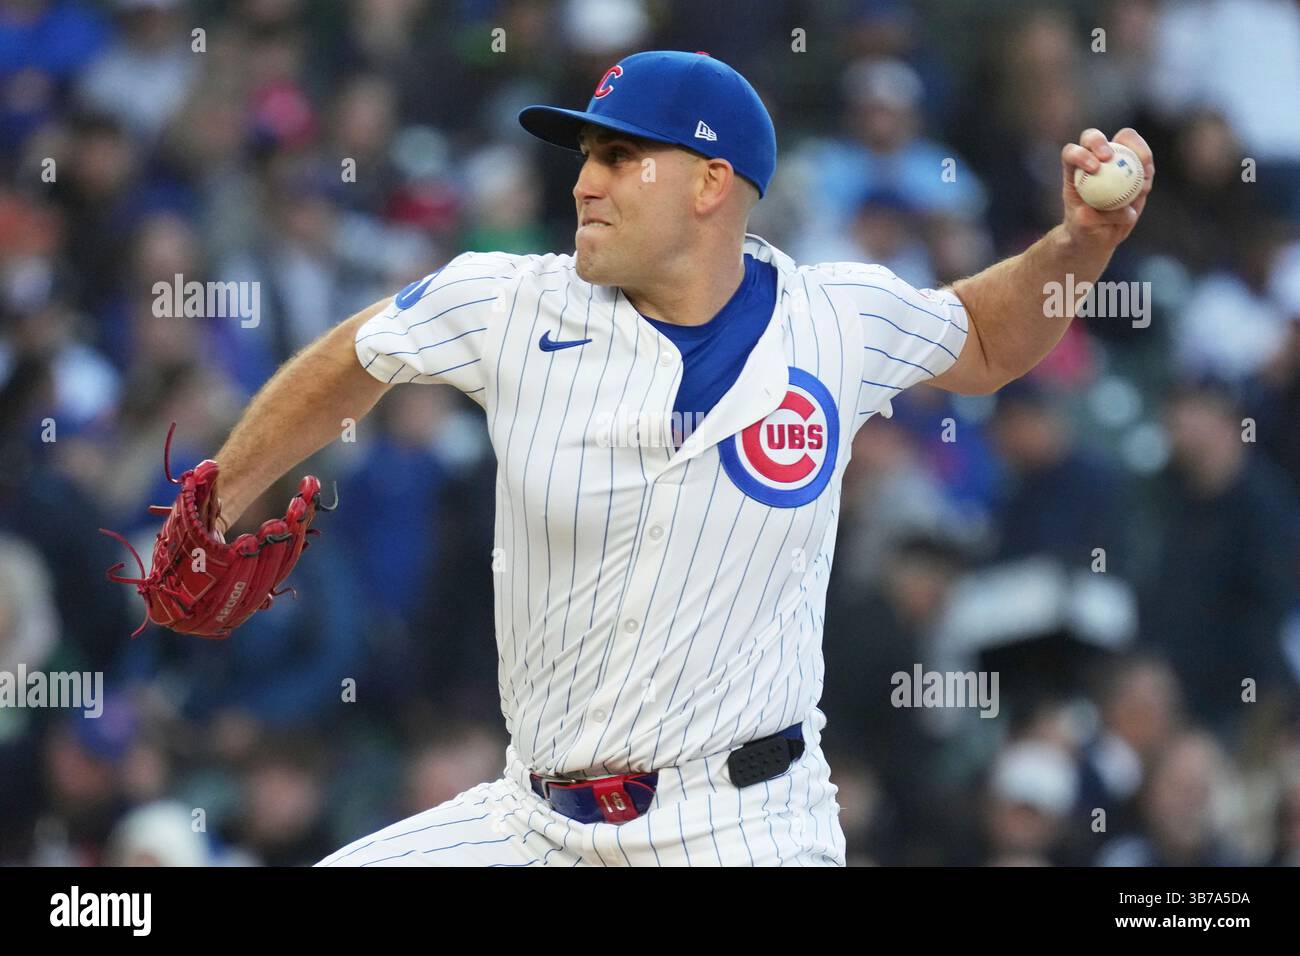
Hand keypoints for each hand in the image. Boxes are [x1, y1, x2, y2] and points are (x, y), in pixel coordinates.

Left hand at [1060, 127, 1154, 250]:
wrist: (1100, 234)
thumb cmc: (1084, 231)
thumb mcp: (1082, 229)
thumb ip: (1085, 220)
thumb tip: (1086, 211)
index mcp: (1074, 172)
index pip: (1072, 153)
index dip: (1080, 154)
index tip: (1094, 168)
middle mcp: (1092, 160)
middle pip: (1092, 137)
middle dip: (1099, 141)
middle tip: (1109, 158)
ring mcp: (1114, 162)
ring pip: (1125, 143)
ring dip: (1136, 154)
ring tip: (1142, 176)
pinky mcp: (1133, 168)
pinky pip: (1143, 163)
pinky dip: (1147, 170)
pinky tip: (1147, 185)